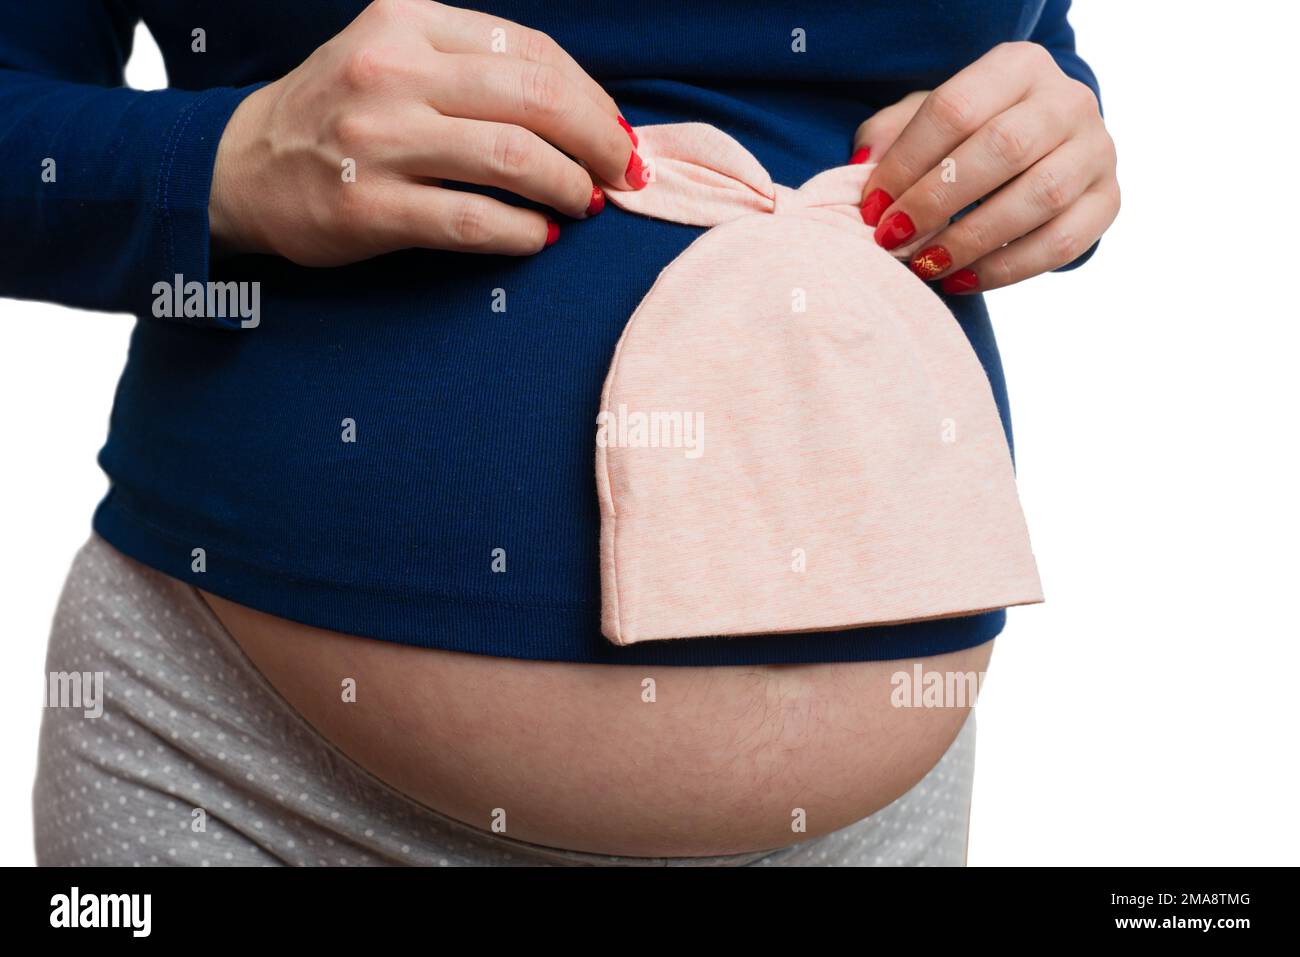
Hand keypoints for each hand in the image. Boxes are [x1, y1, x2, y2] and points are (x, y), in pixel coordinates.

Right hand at [209, 0, 641, 264]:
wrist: (243, 164)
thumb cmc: (340, 112)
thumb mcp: (395, 56)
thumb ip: (474, 69)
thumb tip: (583, 111)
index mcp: (408, 23)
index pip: (531, 51)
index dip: (591, 97)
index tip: (617, 132)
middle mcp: (393, 73)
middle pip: (536, 99)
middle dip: (599, 141)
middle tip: (624, 174)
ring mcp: (377, 140)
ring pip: (513, 158)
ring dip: (569, 187)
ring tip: (585, 204)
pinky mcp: (368, 207)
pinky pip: (472, 220)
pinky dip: (522, 232)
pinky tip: (539, 237)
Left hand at [853, 42, 1119, 293]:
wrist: (1038, 152)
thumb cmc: (965, 138)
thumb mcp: (924, 121)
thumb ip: (888, 138)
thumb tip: (863, 170)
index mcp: (1018, 66)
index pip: (956, 109)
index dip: (907, 163)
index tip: (872, 207)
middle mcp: (1067, 100)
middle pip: (1003, 147)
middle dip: (938, 202)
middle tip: (894, 239)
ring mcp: (1097, 149)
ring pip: (1041, 196)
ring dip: (972, 240)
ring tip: (925, 265)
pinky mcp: (1108, 200)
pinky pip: (1063, 242)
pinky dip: (1007, 269)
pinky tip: (961, 280)